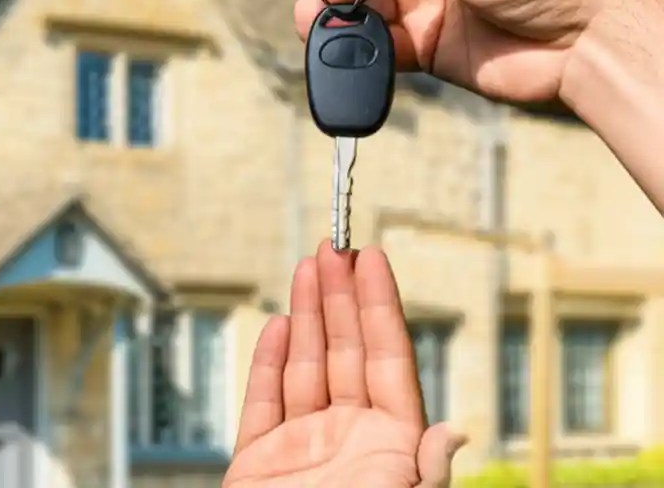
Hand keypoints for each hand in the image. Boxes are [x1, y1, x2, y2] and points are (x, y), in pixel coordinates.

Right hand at [224, 241, 466, 487]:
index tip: (372, 260)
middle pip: (346, 351)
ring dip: (306, 314)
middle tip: (335, 249)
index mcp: (389, 443)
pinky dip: (266, 361)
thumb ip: (429, 469)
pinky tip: (278, 326)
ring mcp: (301, 445)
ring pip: (305, 366)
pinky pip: (262, 399)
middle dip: (340, 296)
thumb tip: (454, 432)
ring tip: (308, 268)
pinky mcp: (258, 458)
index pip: (388, 358)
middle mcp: (348, 437)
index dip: (379, 305)